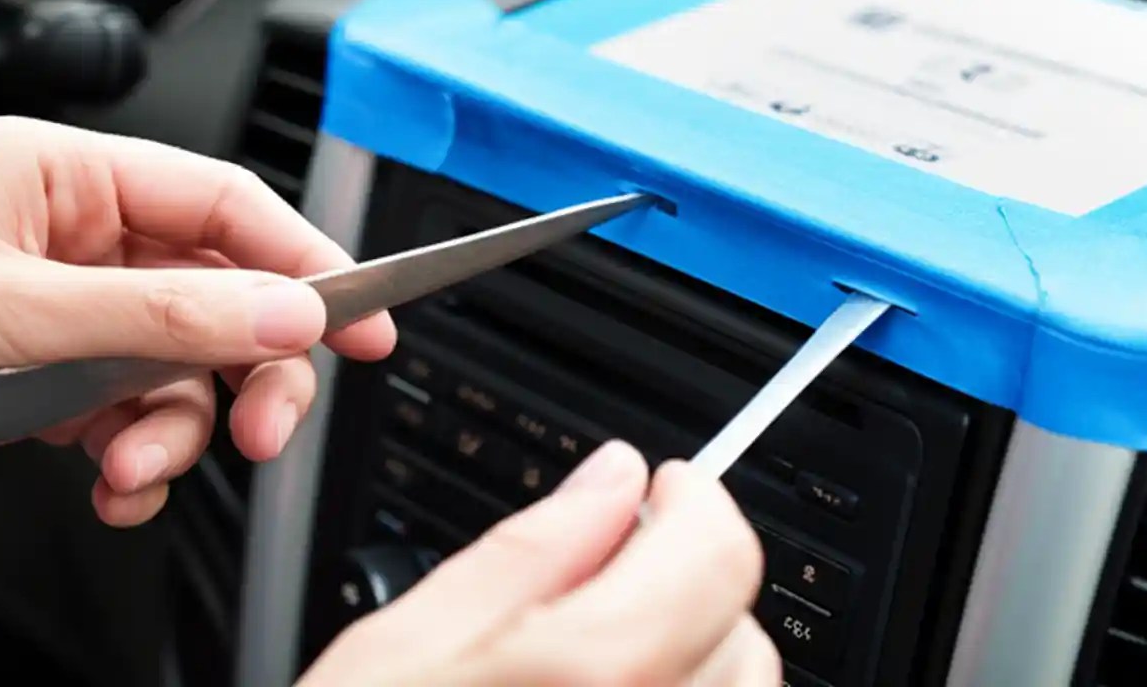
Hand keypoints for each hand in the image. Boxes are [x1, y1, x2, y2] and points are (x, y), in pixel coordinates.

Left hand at [0, 116, 395, 524]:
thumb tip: (287, 312)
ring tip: (132, 474)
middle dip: (246, 372)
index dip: (303, 261)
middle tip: (264, 431)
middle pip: (221, 299)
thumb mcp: (18, 311)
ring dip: (175, 435)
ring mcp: (73, 316)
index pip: (225, 205)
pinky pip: (137, 418)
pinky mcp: (58, 382)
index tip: (360, 320)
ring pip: (184, 372)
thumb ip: (166, 312)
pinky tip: (113, 486)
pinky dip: (138, 463)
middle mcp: (81, 241)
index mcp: (69, 179)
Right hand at [298, 441, 781, 686]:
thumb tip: (613, 479)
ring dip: (693, 657)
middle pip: (744, 630)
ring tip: (595, 664)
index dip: (696, 503)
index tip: (662, 492)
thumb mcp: (402, 646)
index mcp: (584, 681)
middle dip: (686, 583)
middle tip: (606, 576)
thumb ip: (530, 551)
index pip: (717, 556)